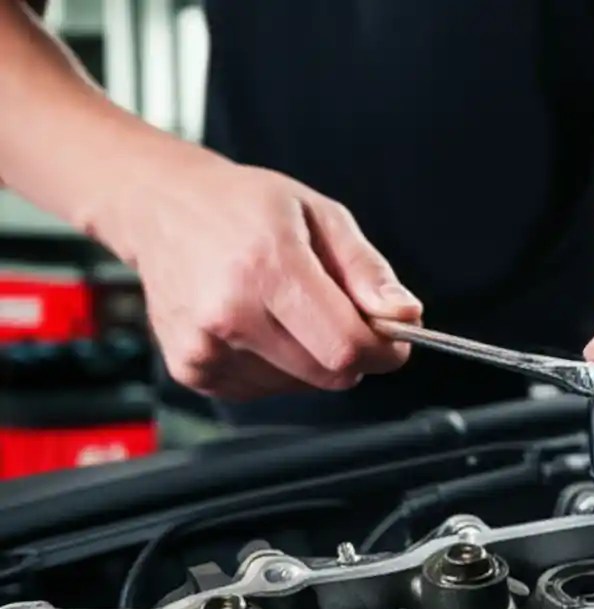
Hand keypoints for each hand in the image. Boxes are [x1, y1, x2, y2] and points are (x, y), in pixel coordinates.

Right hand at [88, 154, 420, 399]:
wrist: (159, 207)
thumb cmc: (241, 206)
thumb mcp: (320, 215)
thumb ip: (368, 271)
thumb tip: (405, 314)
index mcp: (267, 269)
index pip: (347, 346)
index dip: (384, 349)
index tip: (392, 336)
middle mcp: (230, 314)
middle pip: (330, 372)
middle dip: (350, 349)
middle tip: (336, 308)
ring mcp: (205, 348)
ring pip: (302, 385)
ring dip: (312, 356)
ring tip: (285, 305)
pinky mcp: (192, 370)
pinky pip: (266, 389)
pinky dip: (279, 364)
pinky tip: (259, 323)